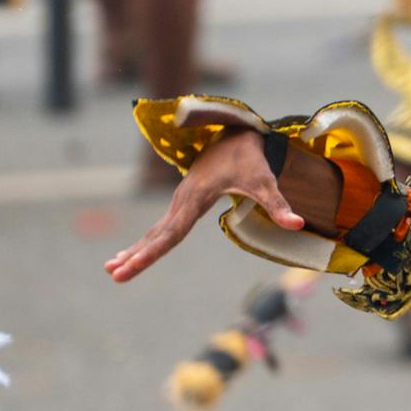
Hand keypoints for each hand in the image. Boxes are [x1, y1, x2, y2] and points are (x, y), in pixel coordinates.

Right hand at [105, 128, 301, 283]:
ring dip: (135, 251)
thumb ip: (279, 205)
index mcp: (195, 199)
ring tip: (112, 270)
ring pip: (155, 232)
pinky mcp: (182, 203)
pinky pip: (160, 227)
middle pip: (158, 235)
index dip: (152, 252)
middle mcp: (181, 201)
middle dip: (137, 257)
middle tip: (113, 276)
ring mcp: (179, 202)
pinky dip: (144, 242)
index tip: (130, 266)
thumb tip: (298, 225)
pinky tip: (129, 255)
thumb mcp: (266, 182)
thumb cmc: (251, 160)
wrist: (236, 135)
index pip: (172, 233)